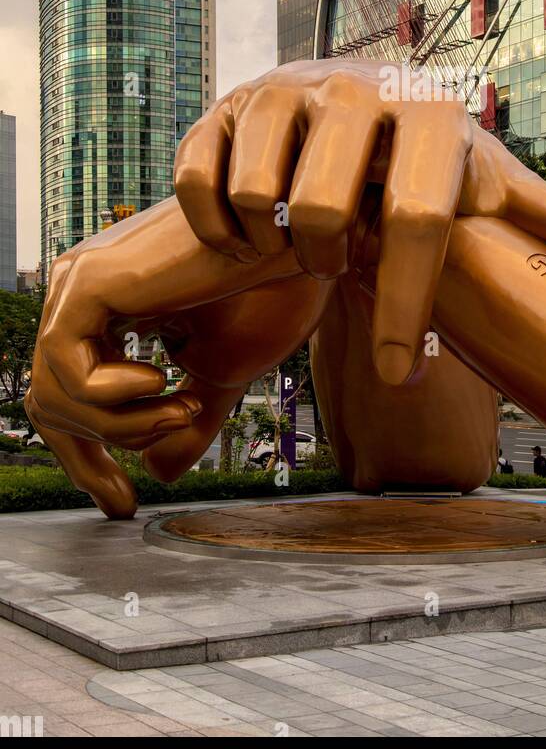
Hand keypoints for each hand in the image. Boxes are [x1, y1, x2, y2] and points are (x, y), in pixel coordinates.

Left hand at [26, 197, 330, 515]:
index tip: (121, 503)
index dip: (87, 457)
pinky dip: (111, 396)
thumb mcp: (218, 373)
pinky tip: (160, 381)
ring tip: (181, 412)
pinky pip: (65, 367)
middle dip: (86, 460)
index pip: (68, 393)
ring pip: (54, 394)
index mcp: (105, 307)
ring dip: (121, 427)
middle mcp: (80, 292)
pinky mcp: (86, 282)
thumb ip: (184, 419)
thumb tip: (159, 472)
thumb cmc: (266, 294)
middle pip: (49, 401)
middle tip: (128, 498)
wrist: (293, 245)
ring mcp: (77, 283)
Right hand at [175, 59, 545, 383]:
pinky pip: (199, 183)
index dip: (414, 307)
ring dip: (276, 244)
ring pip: (256, 196)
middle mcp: (356, 87)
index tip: (407, 373)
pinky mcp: (224, 101)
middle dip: (336, 266)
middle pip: (326, 211)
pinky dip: (218, 226)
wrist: (356, 111)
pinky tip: (254, 230)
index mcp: (433, 112)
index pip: (421, 221)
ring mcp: (283, 88)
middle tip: (347, 268)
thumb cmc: (434, 166)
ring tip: (306, 242)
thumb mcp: (495, 189)